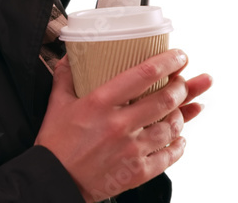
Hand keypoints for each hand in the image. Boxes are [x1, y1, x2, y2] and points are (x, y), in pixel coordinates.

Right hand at [34, 49, 211, 201]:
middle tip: (183, 82)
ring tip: (179, 110)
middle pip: (165, 99)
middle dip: (182, 87)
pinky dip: (179, 145)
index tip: (179, 56)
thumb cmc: (56, 143)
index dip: (168, 62)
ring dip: (181, 115)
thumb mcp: (57, 104)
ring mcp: (131, 149)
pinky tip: (179, 139)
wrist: (55, 180)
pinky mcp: (138, 171)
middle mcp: (120, 124)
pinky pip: (169, 155)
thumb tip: (70, 56)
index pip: (144, 74)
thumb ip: (65, 76)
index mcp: (100, 102)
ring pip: (172, 127)